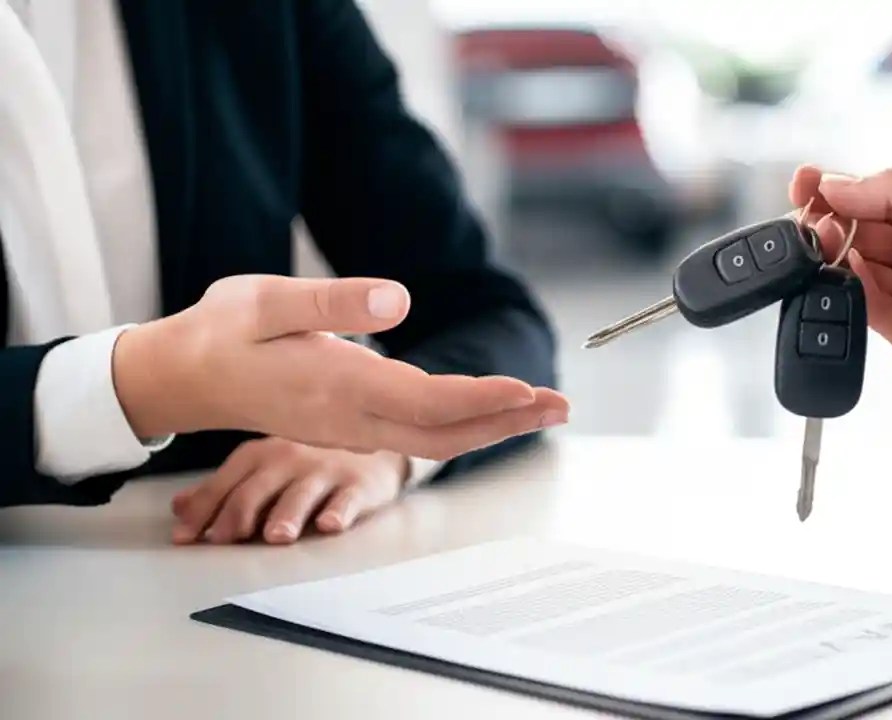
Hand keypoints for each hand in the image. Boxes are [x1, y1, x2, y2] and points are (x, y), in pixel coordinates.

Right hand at [111, 275, 568, 458]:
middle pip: (447, 432)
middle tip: (565, 406)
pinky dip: (465, 424)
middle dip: (509, 420)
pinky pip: (420, 434)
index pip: (427, 401)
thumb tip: (395, 302)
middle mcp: (353, 417)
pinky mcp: (353, 425)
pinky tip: (492, 410)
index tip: (530, 390)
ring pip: (437, 438)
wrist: (186, 377)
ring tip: (545, 407)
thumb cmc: (224, 332)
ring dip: (494, 425)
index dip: (483, 398)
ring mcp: (354, 428)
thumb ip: (331, 302)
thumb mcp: (265, 300)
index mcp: (338, 385)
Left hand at [170, 437, 408, 543]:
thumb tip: (178, 507)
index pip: (225, 484)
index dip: (203, 510)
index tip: (185, 538)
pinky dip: (340, 511)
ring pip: (302, 494)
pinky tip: (331, 524)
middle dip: (241, 514)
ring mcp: (325, 471)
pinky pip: (348, 498)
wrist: (370, 448)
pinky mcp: (359, 484)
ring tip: (277, 536)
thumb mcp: (266, 469)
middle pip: (258, 490)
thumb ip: (225, 489)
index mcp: (261, 455)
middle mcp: (290, 459)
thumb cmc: (310, 463)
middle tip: (226, 540)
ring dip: (288, 514)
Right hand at [790, 166, 891, 386]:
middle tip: (812, 217)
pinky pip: (866, 310)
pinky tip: (845, 274)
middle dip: (826, 222)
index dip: (833, 188)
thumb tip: (837, 183)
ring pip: (852, 270)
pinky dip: (849, 293)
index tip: (803, 184)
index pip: (866, 195)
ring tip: (825, 243)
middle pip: (852, 232)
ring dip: (833, 256)